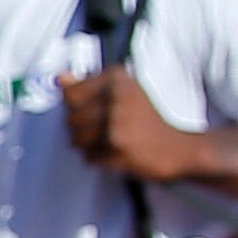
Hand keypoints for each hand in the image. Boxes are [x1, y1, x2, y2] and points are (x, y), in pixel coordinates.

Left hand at [56, 67, 201, 182]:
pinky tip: (113, 152)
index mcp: (117, 79)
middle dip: (80, 127)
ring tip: (107, 141)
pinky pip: (88, 156)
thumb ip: (90, 84)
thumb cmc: (149, 120)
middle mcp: (116, 98)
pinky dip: (97, 158)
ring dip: (87, 144)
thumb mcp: (124, 92)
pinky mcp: (116, 148)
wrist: (177, 148)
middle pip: (71, 118)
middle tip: (100, 129)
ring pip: (76, 138)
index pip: (71, 93)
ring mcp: (115, 124)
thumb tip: (60, 79)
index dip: (74, 106)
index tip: (86, 109)